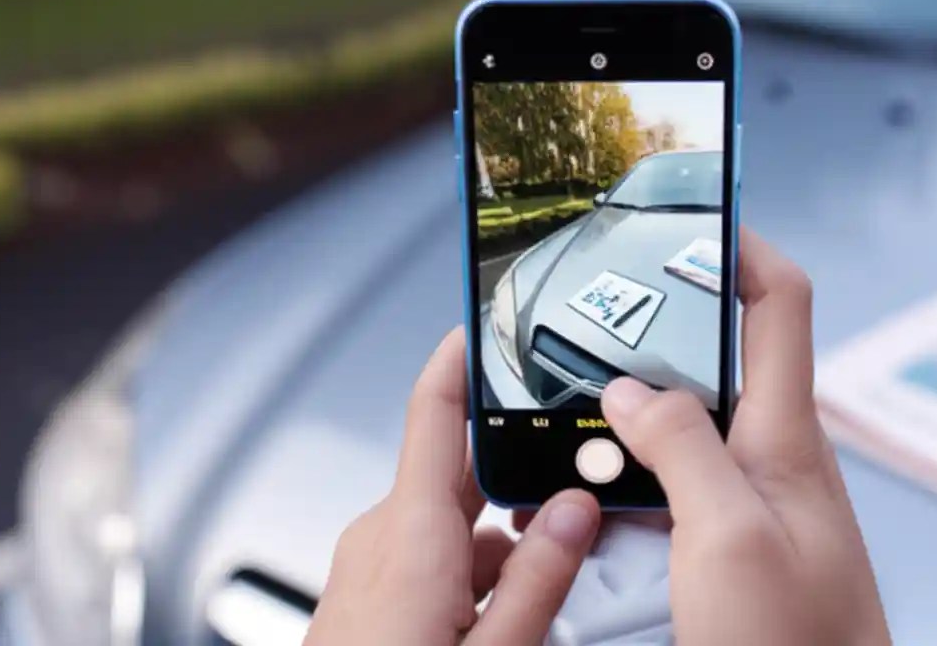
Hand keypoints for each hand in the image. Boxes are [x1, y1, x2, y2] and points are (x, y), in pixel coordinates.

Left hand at [305, 329, 601, 645]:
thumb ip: (537, 580)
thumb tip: (574, 511)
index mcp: (411, 538)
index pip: (434, 414)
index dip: (459, 358)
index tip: (483, 321)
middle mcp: (380, 538)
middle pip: (461, 477)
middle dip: (518, 488)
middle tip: (571, 510)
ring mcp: (366, 566)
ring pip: (448, 524)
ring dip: (496, 544)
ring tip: (534, 596)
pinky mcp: (362, 593)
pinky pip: (425, 555)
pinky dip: (466, 569)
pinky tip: (493, 616)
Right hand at [602, 229, 890, 645]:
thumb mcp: (730, 539)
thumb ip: (681, 448)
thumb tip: (630, 387)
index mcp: (785, 435)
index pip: (780, 303)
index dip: (739, 244)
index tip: (687, 212)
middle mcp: (768, 459)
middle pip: (714, 359)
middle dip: (652, 336)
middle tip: (589, 325)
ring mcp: (747, 505)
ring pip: (679, 429)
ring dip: (627, 420)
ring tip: (571, 420)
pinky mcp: (724, 548)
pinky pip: (669, 491)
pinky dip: (626, 482)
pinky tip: (589, 500)